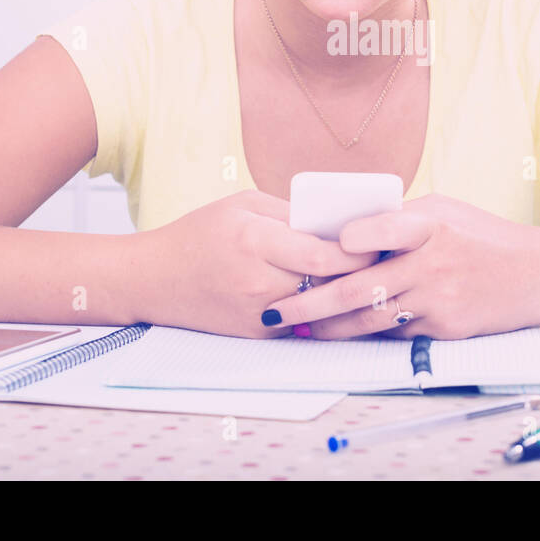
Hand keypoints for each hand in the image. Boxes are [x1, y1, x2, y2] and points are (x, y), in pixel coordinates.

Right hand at [129, 189, 379, 338]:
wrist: (153, 279)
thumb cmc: (199, 233)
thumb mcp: (243, 205)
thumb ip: (291, 213)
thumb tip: (338, 222)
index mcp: (255, 242)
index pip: (324, 256)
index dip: (359, 253)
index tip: (379, 242)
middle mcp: (258, 283)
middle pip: (328, 285)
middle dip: (360, 274)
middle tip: (386, 260)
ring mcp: (257, 315)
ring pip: (320, 307)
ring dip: (344, 294)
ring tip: (367, 277)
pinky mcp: (256, 336)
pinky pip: (302, 323)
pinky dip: (320, 310)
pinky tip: (334, 295)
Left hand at [260, 194, 539, 340]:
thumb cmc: (485, 236)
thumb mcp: (446, 210)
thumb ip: (400, 217)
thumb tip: (345, 227)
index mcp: (431, 224)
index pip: (385, 227)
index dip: (350, 240)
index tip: (322, 247)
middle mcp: (433, 262)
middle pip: (358, 287)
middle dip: (309, 302)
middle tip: (275, 311)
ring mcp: (439, 298)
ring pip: (369, 319)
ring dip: (328, 327)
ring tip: (297, 328)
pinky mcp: (446, 328)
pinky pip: (395, 333)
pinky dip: (366, 333)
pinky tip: (340, 333)